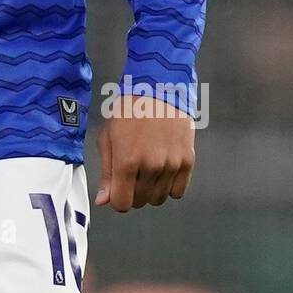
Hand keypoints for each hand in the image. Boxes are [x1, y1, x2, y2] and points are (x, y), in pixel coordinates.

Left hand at [94, 94, 194, 212]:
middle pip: (141, 202)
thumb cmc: (128, 110)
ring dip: (151, 190)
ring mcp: (172, 164)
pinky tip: (163, 171)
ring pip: (159, 199)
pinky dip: (170, 186)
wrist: (158, 88)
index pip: (122, 204)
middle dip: (133, 193)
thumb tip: (104, 201)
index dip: (117, 200)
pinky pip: (178, 191)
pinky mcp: (188, 161)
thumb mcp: (108, 137)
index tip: (118, 189)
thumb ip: (107, 172)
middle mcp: (151, 166)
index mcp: (127, 161)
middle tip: (132, 173)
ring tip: (147, 169)